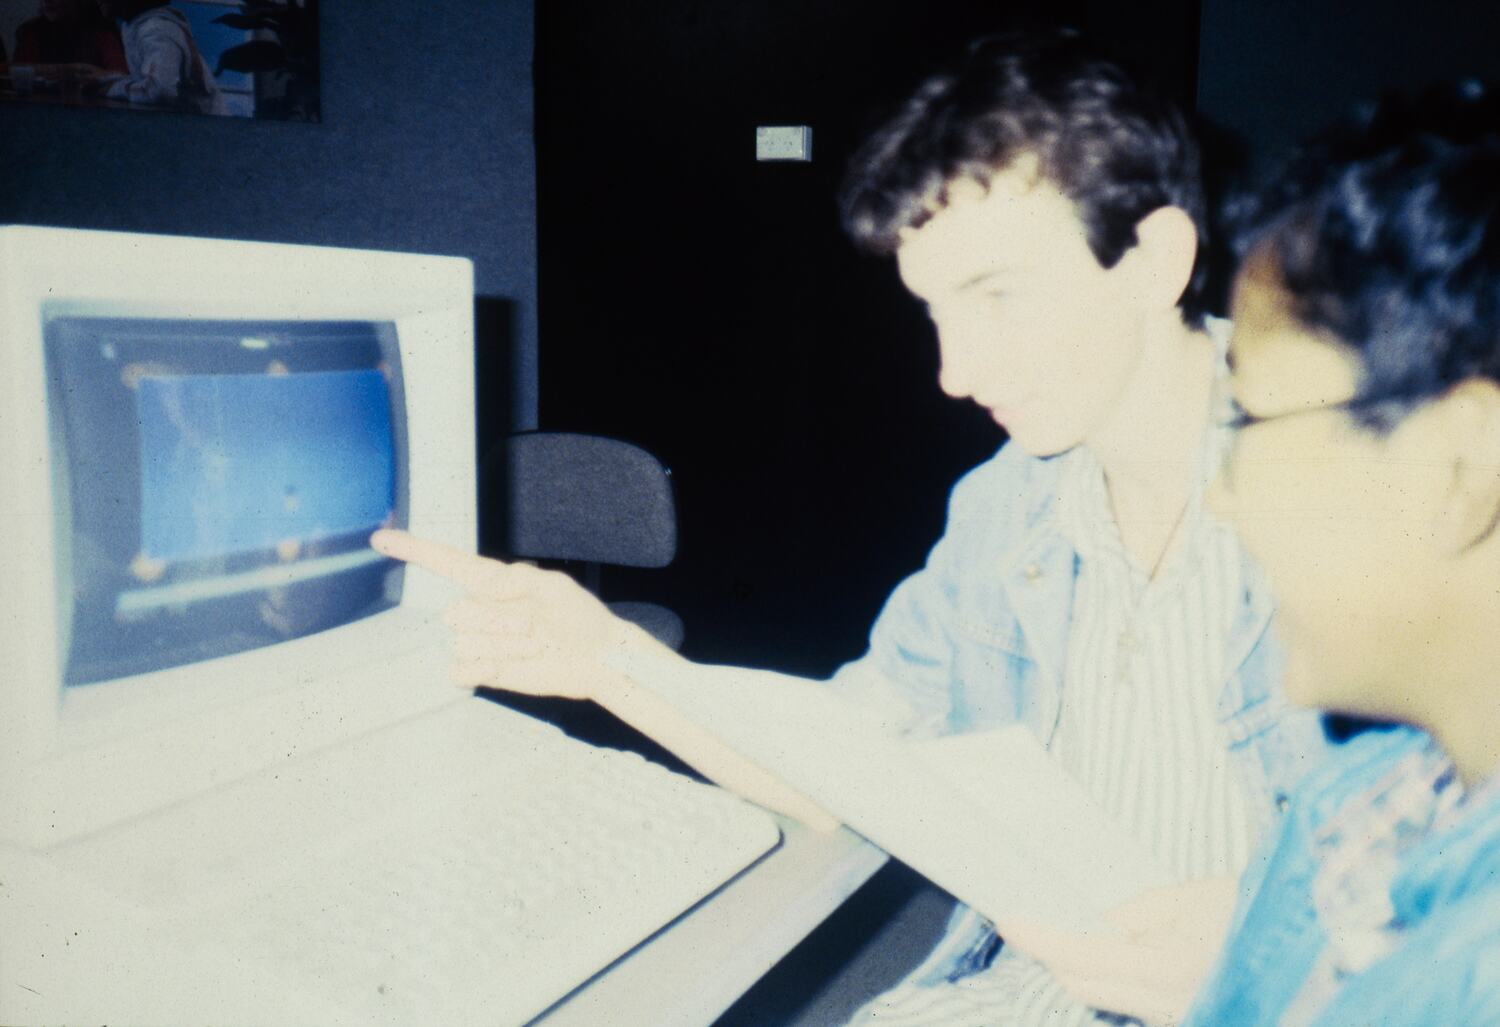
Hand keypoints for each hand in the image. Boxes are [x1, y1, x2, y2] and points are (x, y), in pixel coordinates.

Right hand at [370, 528, 664, 700]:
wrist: (594, 659)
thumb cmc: (579, 617)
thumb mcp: (555, 587)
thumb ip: (518, 580)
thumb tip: (485, 585)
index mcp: (493, 581)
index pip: (446, 563)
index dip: (414, 551)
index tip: (380, 539)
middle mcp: (478, 609)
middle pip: (457, 613)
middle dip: (497, 622)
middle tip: (534, 627)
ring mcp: (478, 641)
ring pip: (463, 644)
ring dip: (505, 647)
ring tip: (535, 645)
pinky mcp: (481, 671)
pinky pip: (459, 670)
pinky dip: (485, 669)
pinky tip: (513, 665)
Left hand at [1002, 876, 1237, 1025]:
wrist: (1298, 942)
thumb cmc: (1246, 910)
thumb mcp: (1187, 897)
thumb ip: (1133, 916)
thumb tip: (1093, 927)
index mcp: (1166, 968)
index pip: (1082, 958)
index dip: (1040, 940)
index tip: (1008, 921)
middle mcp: (1165, 1005)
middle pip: (1082, 985)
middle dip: (1050, 955)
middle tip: (1025, 924)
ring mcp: (1173, 1018)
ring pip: (1100, 998)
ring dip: (1075, 967)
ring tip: (1060, 933)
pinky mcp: (1179, 1020)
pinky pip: (1125, 1002)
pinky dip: (1104, 978)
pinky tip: (1103, 953)